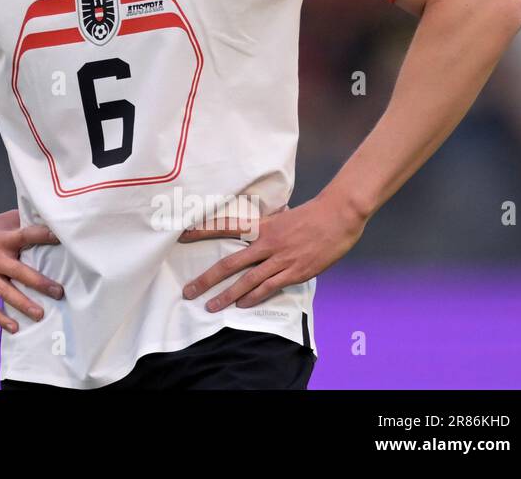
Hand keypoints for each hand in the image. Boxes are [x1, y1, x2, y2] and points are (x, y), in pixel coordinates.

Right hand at [0, 208, 63, 333]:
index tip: (58, 236)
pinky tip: (15, 328)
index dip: (42, 235)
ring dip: (24, 304)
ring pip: (6, 292)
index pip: (25, 235)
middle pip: (19, 271)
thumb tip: (45, 219)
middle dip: (40, 283)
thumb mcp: (0, 223)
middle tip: (58, 292)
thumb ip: (21, 222)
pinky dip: (1, 319)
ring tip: (40, 314)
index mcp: (3, 240)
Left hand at [177, 195, 366, 311]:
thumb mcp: (280, 216)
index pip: (224, 227)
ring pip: (246, 281)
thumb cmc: (310, 215)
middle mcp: (265, 243)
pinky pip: (269, 287)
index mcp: (260, 226)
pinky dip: (254, 297)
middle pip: (229, 263)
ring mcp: (280, 259)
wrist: (338, 216)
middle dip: (206, 279)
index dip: (201, 232)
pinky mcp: (295, 272)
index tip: (181, 236)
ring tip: (210, 306)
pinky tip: (241, 305)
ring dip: (227, 295)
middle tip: (189, 291)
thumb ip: (264, 226)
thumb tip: (250, 230)